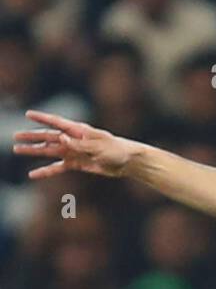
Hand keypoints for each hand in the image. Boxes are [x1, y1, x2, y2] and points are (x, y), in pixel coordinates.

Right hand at [14, 111, 136, 179]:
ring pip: (49, 151)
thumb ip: (78, 144)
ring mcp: (73, 152)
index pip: (56, 122)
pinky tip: (33, 174)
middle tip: (15, 137)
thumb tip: (60, 139)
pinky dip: (46, 171)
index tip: (28, 114)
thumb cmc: (115, 150)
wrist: (127, 162)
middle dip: (32, 137)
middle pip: (48, 137)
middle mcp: (72, 139)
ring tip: (17, 150)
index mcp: (78, 130)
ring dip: (34, 151)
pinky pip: (58, 168)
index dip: (42, 118)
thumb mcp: (97, 146)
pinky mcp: (76, 164)